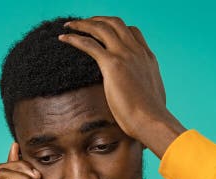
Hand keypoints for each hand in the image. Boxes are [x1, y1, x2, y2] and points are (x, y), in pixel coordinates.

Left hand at [58, 16, 183, 143]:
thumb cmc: (151, 118)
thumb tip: (141, 99)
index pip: (132, 32)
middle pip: (115, 23)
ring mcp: (125, 55)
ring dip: (83, 24)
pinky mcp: (112, 64)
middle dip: (98, 20)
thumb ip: (144, 89)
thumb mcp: (152, 97)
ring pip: (101, 28)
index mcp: (147, 58)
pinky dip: (74, 38)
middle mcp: (137, 51)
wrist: (152, 121)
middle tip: (84, 24)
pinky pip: (89, 44)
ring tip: (70, 25)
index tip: (104, 32)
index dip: (116, 28)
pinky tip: (63, 38)